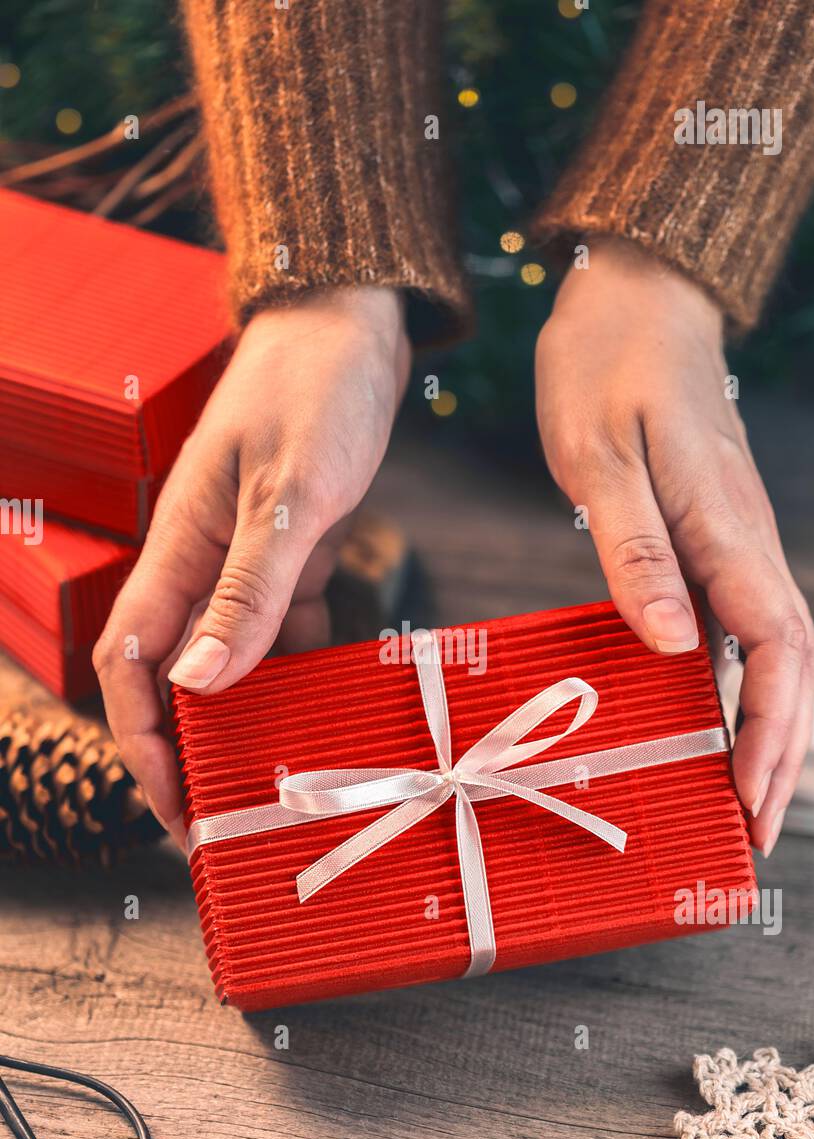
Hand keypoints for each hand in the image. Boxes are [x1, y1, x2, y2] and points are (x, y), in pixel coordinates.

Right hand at [95, 287, 409, 845]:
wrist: (352, 320)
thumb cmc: (314, 389)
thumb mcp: (288, 495)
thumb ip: (247, 589)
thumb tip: (199, 683)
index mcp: (179, 549)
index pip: (131, 665)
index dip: (144, 741)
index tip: (177, 805)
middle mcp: (202, 562)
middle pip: (178, 676)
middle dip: (195, 749)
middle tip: (234, 813)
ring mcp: (245, 557)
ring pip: (233, 658)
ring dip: (251, 715)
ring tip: (288, 773)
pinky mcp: (290, 550)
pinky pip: (285, 626)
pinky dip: (304, 663)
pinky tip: (335, 691)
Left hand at [535, 239, 813, 856]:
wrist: (636, 301)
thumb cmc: (610, 367)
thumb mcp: (601, 457)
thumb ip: (637, 551)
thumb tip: (677, 643)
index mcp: (726, 531)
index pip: (776, 652)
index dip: (770, 734)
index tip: (749, 802)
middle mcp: (746, 543)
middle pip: (792, 666)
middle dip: (778, 753)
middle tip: (751, 830)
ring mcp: (735, 541)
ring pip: (774, 650)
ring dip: (765, 727)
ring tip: (738, 795)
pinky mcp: (713, 536)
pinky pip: (742, 625)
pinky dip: (740, 685)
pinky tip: (712, 717)